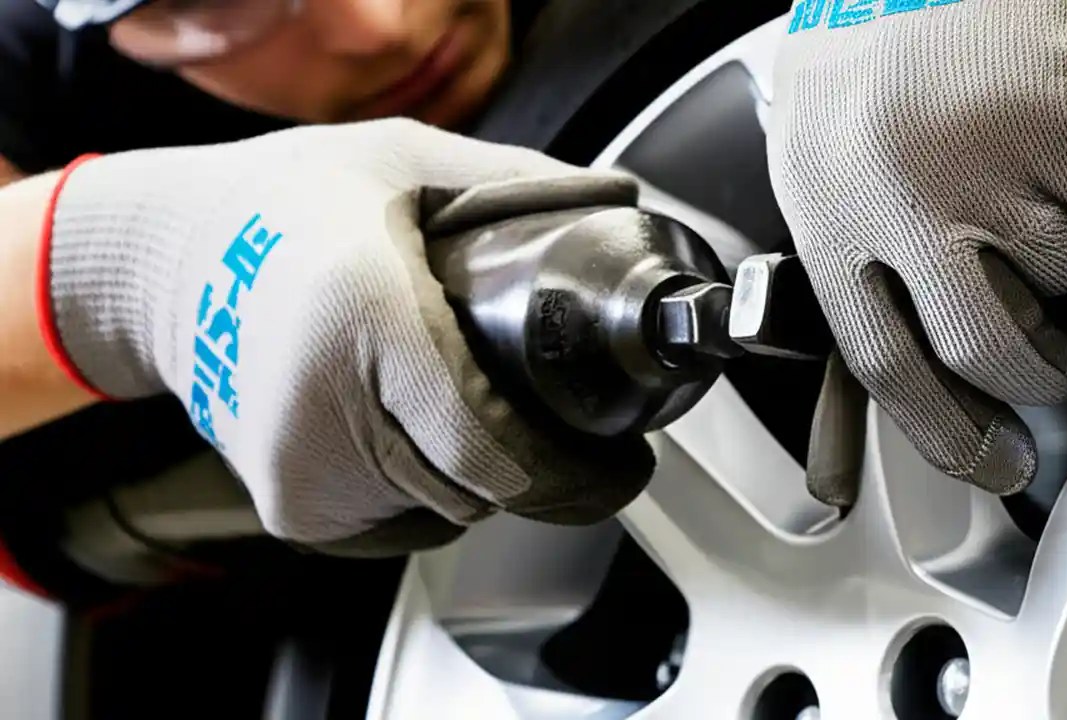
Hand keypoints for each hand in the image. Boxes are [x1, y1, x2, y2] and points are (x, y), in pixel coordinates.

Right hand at [42, 119, 651, 554]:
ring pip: (447, 510)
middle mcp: (326, 405)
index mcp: (367, 313)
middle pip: (480, 487)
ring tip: (471, 407)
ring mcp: (302, 470)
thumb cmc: (285, 205)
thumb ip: (518, 182)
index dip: (568, 471)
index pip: (488, 445)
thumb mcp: (404, 160)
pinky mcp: (291, 506)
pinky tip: (415, 431)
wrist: (171, 259)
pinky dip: (430, 490)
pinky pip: (401, 521)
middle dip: (541, 470)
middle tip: (566, 431)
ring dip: (481, 478)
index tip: (616, 462)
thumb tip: (614, 200)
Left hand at [769, 0, 1066, 494]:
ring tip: (1046, 194)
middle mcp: (899, 193)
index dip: (945, 434)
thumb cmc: (871, 37)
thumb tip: (912, 358)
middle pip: (988, 349)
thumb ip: (858, 251)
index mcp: (824, 207)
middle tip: (1054, 377)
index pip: (882, 365)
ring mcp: (988, 157)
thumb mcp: (820, 156)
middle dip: (1035, 380)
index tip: (990, 462)